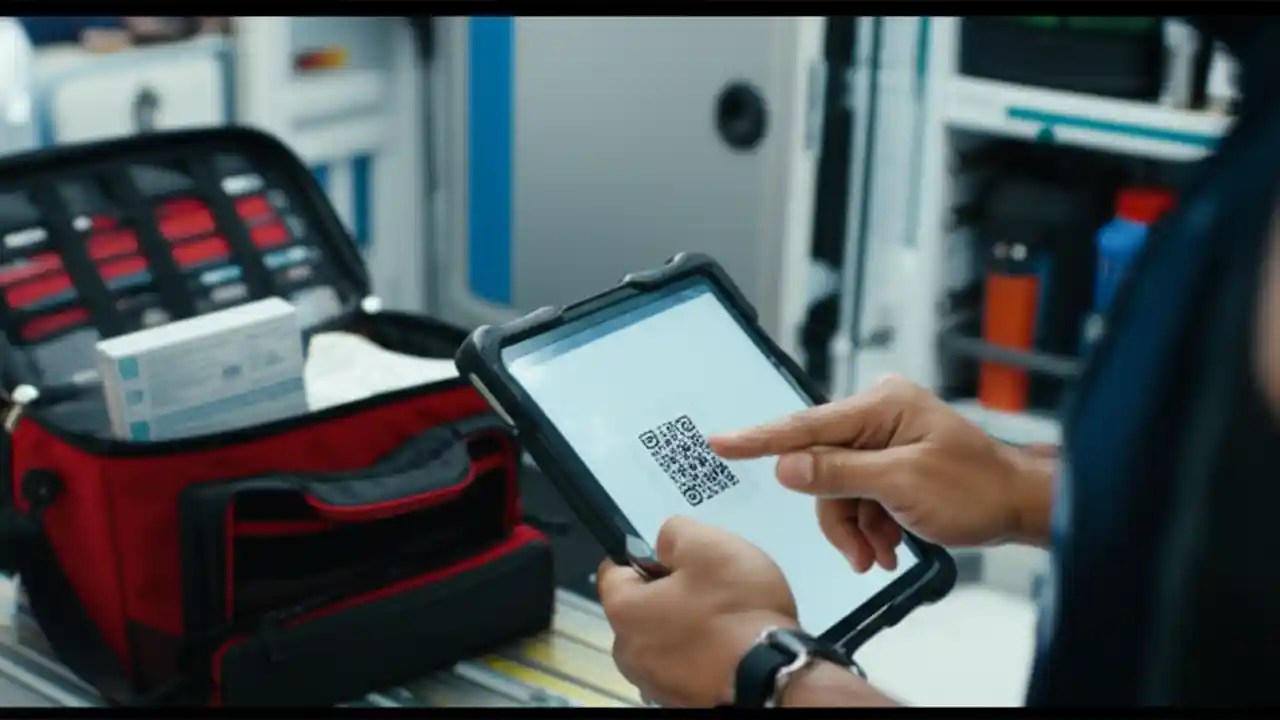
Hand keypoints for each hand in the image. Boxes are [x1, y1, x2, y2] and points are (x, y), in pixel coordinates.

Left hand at [597, 516, 797, 706]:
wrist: (774, 676)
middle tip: (708, 588)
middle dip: (667, 594)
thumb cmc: (736, 609)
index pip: (614, 571)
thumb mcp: (709, 546)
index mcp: (624, 611)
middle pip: (639, 609)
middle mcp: (629, 653)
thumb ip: (675, 533)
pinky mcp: (680, 701)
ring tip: (723, 620)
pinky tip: (727, 648)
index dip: (644, 556)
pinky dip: (698, 655)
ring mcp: (654, 683)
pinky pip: (682, 666)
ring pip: (662, 639)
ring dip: (683, 627)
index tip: (676, 558)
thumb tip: (663, 545)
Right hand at [709, 375, 1055, 571]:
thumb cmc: (974, 488)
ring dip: (854, 526)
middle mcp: (877, 415)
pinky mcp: (891, 461)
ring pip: (838, 488)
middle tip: (858, 551)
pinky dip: (869, 524)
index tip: (720, 442)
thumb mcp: (901, 484)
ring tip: (879, 554)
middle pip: (821, 466)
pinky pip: (859, 494)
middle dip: (837, 514)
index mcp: (879, 406)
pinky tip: (887, 545)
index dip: (759, 438)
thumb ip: (838, 472)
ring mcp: (884, 438)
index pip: (805, 425)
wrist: (1019, 506)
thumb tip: (786, 465)